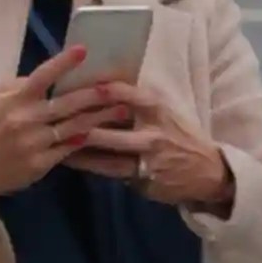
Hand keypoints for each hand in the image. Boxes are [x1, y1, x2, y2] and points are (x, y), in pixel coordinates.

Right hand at [0, 46, 128, 207]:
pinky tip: (101, 134)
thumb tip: (49, 75)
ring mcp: (35, 143)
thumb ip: (19, 85)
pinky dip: (85, 141)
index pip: (41, 77)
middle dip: (95, 96)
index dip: (62, 63)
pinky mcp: (40, 164)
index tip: (83, 50)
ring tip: (123, 110)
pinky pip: (69, 150)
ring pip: (74, 128)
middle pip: (67, 104)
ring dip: (100, 118)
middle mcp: (26, 119)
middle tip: (118, 88)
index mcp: (15, 100)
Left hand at [64, 82, 234, 210]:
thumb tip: (100, 89)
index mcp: (157, 108)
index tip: (71, 84)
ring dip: (79, 148)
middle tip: (53, 116)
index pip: (121, 92)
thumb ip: (138, 104)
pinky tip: (72, 161)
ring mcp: (147, 157)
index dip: (94, 89)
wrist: (208, 171)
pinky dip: (91, 165)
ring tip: (56, 141)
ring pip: (105, 153)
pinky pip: (111, 171)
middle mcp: (152, 130)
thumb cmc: (180, 136)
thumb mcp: (165, 113)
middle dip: (80, 121)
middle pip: (108, 124)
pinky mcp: (143, 178)